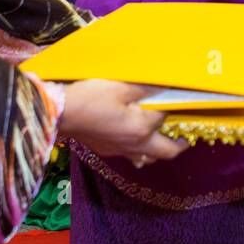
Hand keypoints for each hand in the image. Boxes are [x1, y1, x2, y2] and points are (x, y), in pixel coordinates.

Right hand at [58, 79, 188, 166]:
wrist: (58, 115)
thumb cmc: (90, 98)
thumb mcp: (120, 86)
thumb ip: (146, 87)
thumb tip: (166, 86)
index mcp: (143, 128)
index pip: (167, 116)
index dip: (174, 104)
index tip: (178, 95)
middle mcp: (136, 145)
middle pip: (166, 152)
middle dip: (179, 145)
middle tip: (184, 137)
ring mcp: (120, 151)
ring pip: (147, 157)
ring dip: (157, 149)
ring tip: (160, 138)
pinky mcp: (106, 151)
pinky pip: (131, 155)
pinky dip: (138, 149)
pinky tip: (132, 138)